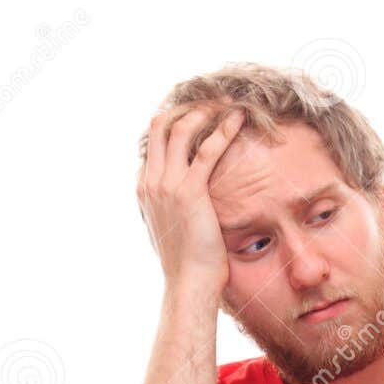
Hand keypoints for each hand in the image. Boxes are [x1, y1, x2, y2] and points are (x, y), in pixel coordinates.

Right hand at [136, 104, 245, 292]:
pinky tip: (239, 119)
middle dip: (187, 106)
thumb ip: (173, 209)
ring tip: (227, 103)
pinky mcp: (189, 191)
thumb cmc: (188, 264)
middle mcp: (151, 181)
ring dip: (205, 111)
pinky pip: (207, 150)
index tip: (199, 113)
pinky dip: (223, 130)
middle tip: (213, 100)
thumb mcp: (173, 230)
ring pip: (181, 129)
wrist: (188, 284)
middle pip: (161, 124)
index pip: (154, 140)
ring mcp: (167, 184)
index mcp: (145, 188)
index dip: (175, 121)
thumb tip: (185, 205)